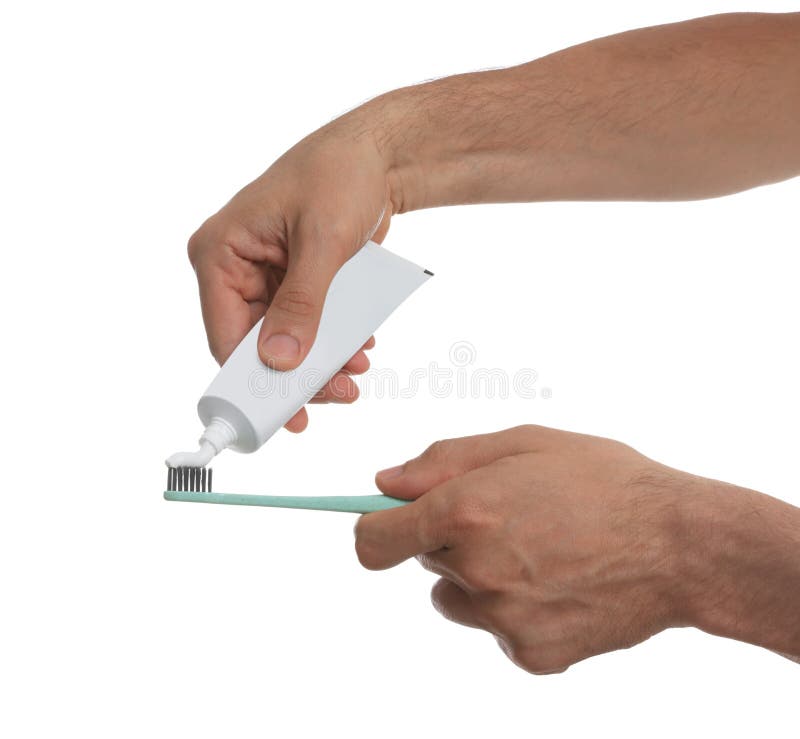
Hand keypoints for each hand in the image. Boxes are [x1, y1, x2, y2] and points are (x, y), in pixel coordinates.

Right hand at [187, 110, 394, 430]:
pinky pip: (305, 324)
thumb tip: (281, 360)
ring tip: (356, 369)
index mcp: (220, 252)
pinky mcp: (293, 280)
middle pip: (257, 345)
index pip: (226, 335)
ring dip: (320, 359)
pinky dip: (331, 339)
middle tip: (338, 393)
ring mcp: (264, 276)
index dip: (252, 381)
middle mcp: (235, 268)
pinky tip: (358, 345)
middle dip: (299, 372)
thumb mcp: (322, 242)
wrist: (379, 155)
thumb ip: (302, 304)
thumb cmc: (341, 174)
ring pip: (284, 340)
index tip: (284, 414)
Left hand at [355, 425, 702, 672]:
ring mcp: (503, 619)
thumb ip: (442, 460)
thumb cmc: (605, 480)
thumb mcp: (522, 442)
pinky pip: (495, 629)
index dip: (372, 529)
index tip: (385, 523)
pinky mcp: (531, 653)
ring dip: (477, 576)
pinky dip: (514, 609)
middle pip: (423, 559)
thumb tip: (385, 483)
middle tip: (507, 518)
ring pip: (455, 596)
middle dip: (449, 537)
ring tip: (536, 552)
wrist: (680, 545)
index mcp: (466, 510)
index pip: (373, 541)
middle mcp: (477, 569)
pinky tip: (558, 584)